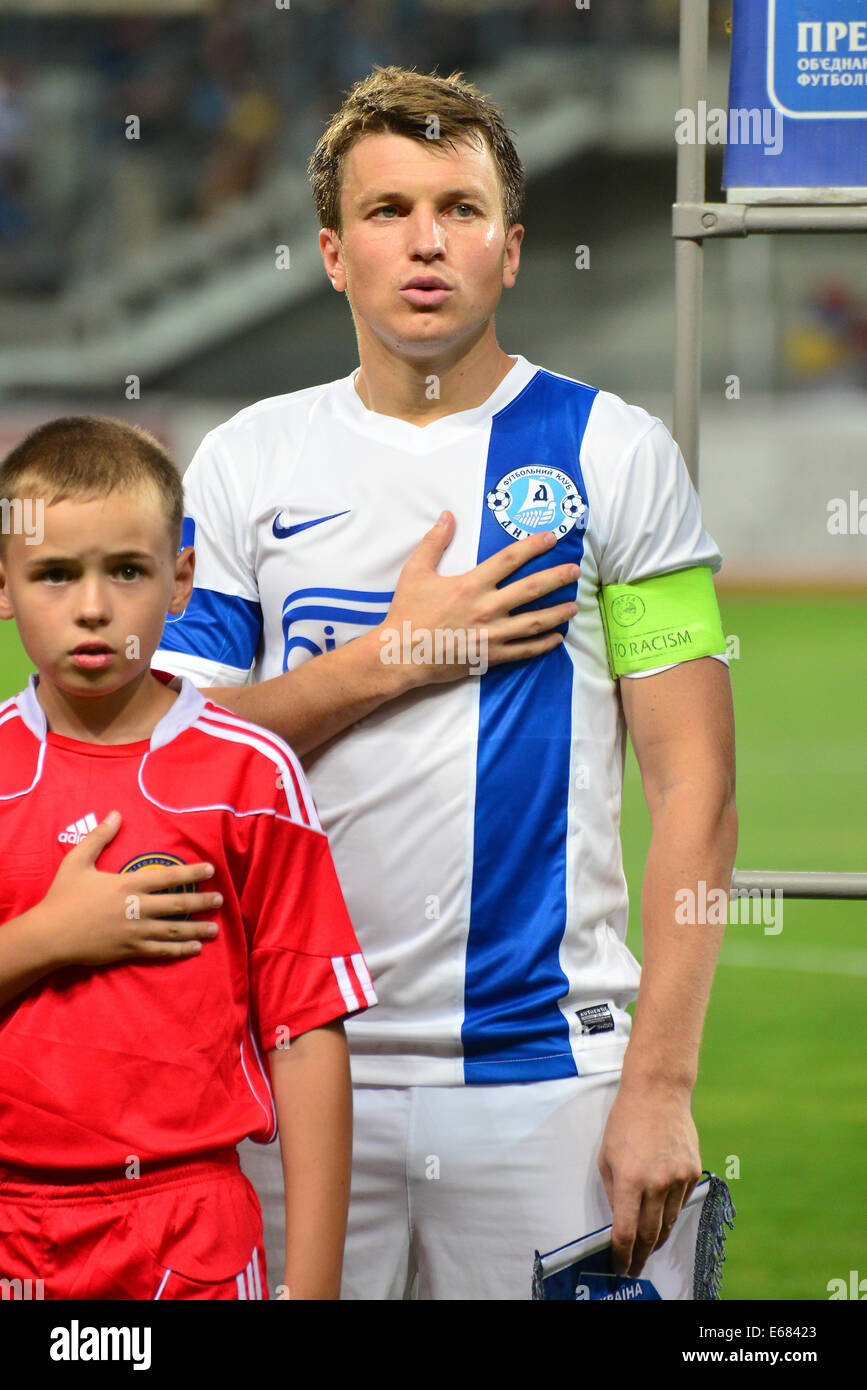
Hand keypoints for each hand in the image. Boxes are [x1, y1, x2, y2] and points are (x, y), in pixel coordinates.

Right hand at [40, 811, 221, 967]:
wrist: (49, 935)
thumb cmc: (62, 896)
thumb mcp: (77, 860)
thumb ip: (99, 837)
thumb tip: (115, 813)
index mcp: (127, 884)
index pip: (168, 877)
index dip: (192, 873)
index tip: (210, 870)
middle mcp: (136, 908)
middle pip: (178, 904)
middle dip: (202, 901)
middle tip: (221, 900)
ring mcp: (134, 931)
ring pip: (173, 930)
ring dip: (197, 929)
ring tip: (215, 929)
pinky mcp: (129, 950)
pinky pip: (160, 950)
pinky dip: (179, 950)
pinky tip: (194, 948)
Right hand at [381, 511, 578, 686]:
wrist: (401, 654)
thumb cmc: (407, 612)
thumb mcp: (415, 572)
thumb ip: (434, 542)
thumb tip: (447, 516)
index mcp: (471, 585)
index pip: (510, 559)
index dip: (533, 546)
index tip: (551, 538)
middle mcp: (487, 608)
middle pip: (532, 589)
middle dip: (557, 578)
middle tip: (574, 571)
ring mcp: (492, 634)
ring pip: (535, 622)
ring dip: (558, 613)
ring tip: (574, 606)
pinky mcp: (491, 656)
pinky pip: (524, 650)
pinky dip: (543, 644)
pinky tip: (557, 638)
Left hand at [597, 1077, 701, 1277]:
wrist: (658, 1092)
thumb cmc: (625, 1122)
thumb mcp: (607, 1157)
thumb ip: (615, 1192)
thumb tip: (621, 1220)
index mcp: (630, 1180)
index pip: (626, 1232)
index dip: (622, 1255)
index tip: (620, 1268)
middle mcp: (657, 1184)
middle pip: (650, 1234)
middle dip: (641, 1256)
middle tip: (635, 1267)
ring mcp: (679, 1179)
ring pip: (669, 1222)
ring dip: (657, 1238)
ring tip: (648, 1247)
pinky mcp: (693, 1172)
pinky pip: (681, 1203)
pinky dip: (671, 1213)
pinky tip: (663, 1215)